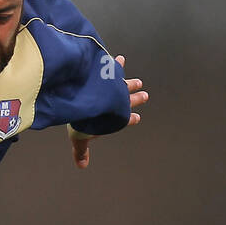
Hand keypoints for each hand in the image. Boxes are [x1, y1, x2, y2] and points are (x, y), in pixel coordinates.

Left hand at [72, 54, 147, 168]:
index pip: (125, 119)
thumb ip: (81, 151)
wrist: (89, 96)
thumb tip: (81, 165)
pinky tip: (118, 59)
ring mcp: (114, 86)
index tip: (137, 118)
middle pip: (128, 100)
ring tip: (138, 82)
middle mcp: (118, 101)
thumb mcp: (80, 137)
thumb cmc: (85, 119)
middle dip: (135, 99)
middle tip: (145, 96)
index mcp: (115, 117)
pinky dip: (116, 63)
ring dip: (130, 83)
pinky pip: (113, 67)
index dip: (130, 119)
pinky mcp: (107, 73)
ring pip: (124, 84)